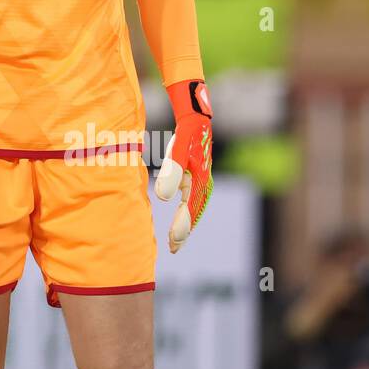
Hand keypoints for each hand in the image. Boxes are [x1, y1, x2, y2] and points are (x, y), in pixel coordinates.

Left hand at [155, 79, 212, 253]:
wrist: (197, 121)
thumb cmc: (186, 135)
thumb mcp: (177, 150)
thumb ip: (171, 172)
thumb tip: (164, 198)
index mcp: (200, 182)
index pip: (190, 209)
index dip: (182, 226)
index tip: (172, 241)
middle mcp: (204, 185)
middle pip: (194, 213)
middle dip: (184, 230)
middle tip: (173, 247)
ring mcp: (202, 182)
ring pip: (194, 209)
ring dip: (185, 224)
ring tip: (175, 241)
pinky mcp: (197, 179)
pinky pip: (192, 201)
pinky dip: (186, 213)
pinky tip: (178, 218)